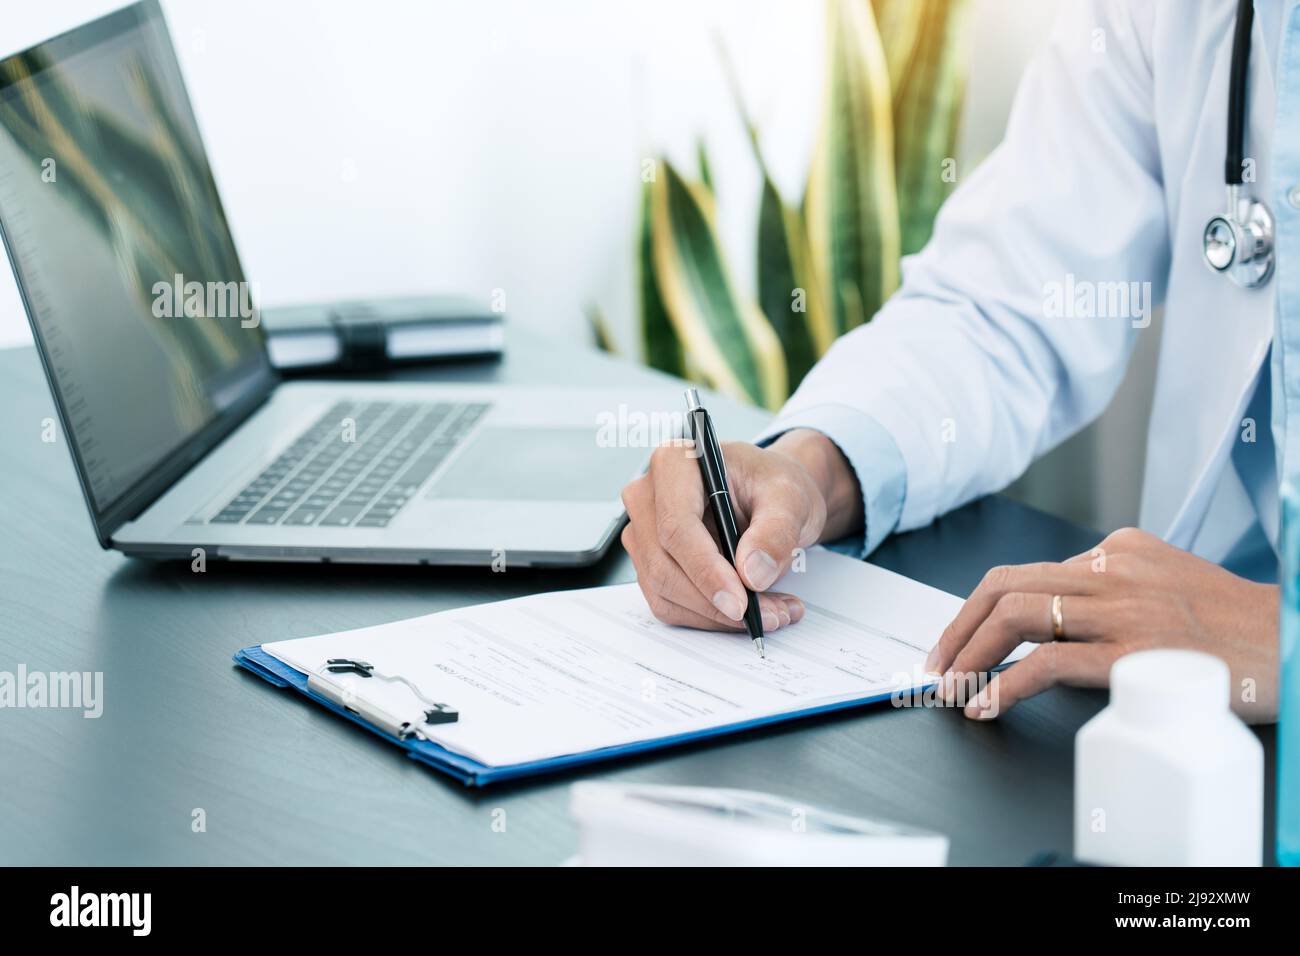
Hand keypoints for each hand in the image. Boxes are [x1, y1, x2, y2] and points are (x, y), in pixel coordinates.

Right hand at [620, 428, 862, 631]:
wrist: (770, 496)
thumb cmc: (772, 486)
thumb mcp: (790, 498)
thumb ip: (776, 531)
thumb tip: (752, 574)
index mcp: (675, 463)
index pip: (676, 526)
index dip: (705, 570)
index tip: (740, 602)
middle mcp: (648, 496)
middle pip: (664, 564)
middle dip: (717, 602)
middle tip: (770, 615)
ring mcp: (644, 533)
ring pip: (665, 591)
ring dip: (717, 616)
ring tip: (773, 612)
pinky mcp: (650, 564)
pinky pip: (670, 604)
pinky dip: (711, 617)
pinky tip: (751, 610)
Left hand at [925, 527, 1279, 721]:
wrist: (1295, 643)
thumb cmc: (1235, 629)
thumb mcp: (1167, 586)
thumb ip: (1112, 594)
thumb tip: (1052, 627)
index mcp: (1116, 549)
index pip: (1022, 573)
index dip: (976, 611)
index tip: (954, 643)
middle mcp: (1113, 568)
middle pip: (1003, 586)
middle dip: (956, 628)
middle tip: (935, 666)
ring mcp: (1123, 608)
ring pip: (1015, 615)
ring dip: (969, 654)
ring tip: (949, 687)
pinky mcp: (1135, 650)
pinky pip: (1049, 662)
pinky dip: (1006, 685)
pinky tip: (986, 704)